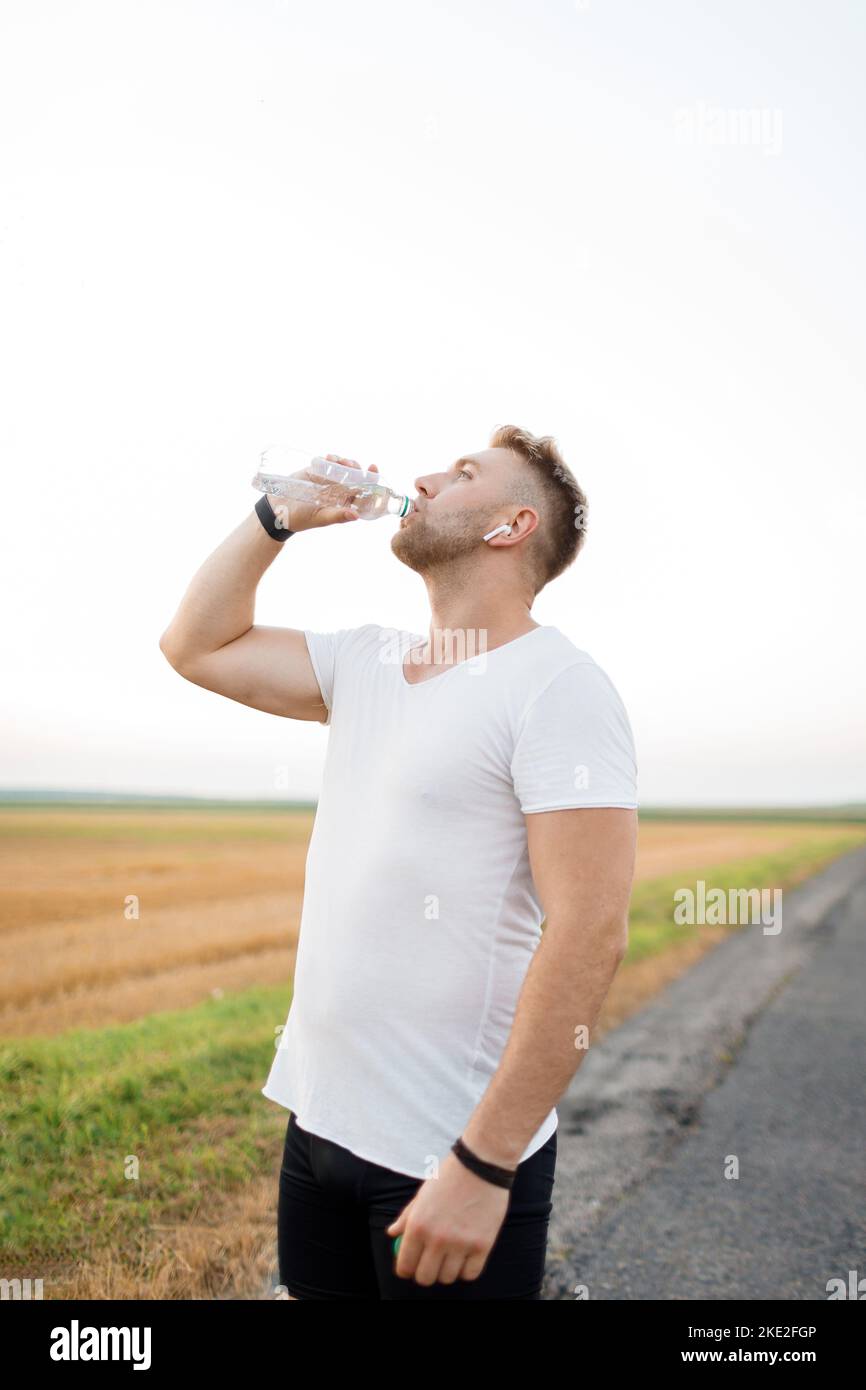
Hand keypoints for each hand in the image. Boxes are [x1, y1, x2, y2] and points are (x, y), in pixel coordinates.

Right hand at [271, 454, 378, 531]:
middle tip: (352, 464)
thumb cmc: (301, 519)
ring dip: (345, 462)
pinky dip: (331, 459)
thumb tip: (356, 516)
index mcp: (345, 503)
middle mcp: (340, 491)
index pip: (364, 492)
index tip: (374, 469)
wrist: (279, 510)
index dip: (371, 480)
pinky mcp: (317, 471)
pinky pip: (328, 462)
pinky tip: (330, 459)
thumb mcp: (321, 518)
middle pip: (356, 476)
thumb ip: (338, 516)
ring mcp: (329, 480)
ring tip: (341, 461)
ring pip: (343, 467)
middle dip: (357, 468)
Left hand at [385, 1151, 509, 1286]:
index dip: (406, 1269)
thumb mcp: (422, 1194)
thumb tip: (391, 1233)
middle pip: (425, 1278)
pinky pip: (470, 1274)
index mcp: (417, 1225)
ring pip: (448, 1278)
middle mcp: (437, 1238)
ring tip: (450, 1256)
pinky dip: (466, 1270)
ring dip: (447, 1270)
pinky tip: (466, 1257)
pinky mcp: (482, 1245)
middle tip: (431, 1263)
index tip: (412, 1266)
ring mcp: (460, 1244)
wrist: (481, 1163)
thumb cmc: (449, 1176)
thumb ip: (406, 1217)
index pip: (404, 1266)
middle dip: (425, 1273)